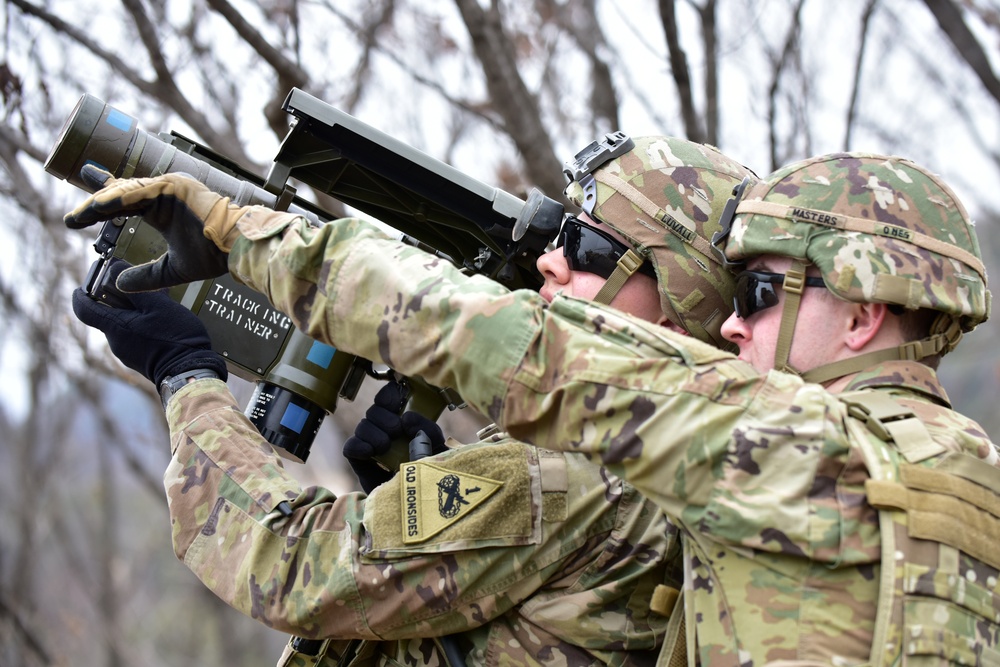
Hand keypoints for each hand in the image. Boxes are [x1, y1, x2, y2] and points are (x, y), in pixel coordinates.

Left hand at [64, 165, 243, 291]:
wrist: (236, 249)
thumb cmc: (213, 256)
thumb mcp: (171, 270)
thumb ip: (146, 276)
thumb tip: (118, 283)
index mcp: (163, 210)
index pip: (126, 203)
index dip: (102, 206)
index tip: (80, 215)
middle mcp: (165, 195)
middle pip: (121, 194)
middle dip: (95, 204)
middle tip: (73, 218)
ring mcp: (170, 187)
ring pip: (128, 191)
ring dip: (103, 203)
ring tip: (81, 216)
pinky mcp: (175, 185)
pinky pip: (142, 190)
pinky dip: (121, 197)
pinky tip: (101, 206)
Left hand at [72, 259, 227, 386]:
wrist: (190, 373)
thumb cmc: (175, 339)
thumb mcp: (158, 306)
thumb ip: (135, 287)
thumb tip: (115, 269)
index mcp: (114, 326)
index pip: (82, 308)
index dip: (82, 291)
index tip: (92, 280)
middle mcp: (115, 341)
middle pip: (106, 314)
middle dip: (119, 298)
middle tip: (140, 286)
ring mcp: (127, 352)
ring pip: (123, 324)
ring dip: (135, 312)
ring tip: (160, 304)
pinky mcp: (140, 359)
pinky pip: (134, 336)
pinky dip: (142, 324)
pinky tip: (163, 321)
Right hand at [343, 382, 446, 492]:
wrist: (422, 506)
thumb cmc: (433, 476)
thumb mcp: (438, 449)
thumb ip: (426, 430)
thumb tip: (405, 418)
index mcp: (404, 424)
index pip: (389, 401)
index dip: (388, 395)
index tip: (396, 399)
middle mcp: (387, 433)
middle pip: (374, 411)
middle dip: (384, 416)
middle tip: (395, 430)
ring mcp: (373, 449)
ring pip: (362, 426)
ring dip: (373, 432)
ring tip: (386, 446)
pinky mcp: (362, 465)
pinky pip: (350, 448)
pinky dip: (358, 445)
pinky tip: (371, 451)